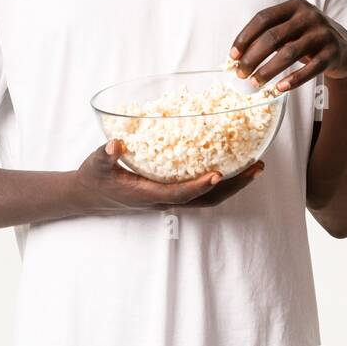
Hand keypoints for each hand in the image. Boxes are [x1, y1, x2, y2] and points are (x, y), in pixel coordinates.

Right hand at [73, 140, 264, 213]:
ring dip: (233, 184)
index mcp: (147, 195)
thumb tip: (115, 144)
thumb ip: (106, 154)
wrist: (90, 195)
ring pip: (208, 198)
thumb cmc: (95, 177)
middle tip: (256, 167)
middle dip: (232, 186)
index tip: (217, 174)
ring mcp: (170, 199)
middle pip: (205, 200)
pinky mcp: (172, 193)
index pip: (178, 194)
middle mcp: (163, 200)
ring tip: (255, 166)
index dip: (198, 186)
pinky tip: (232, 163)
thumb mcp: (96, 164)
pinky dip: (221, 181)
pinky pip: (202, 191)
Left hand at [229, 0, 346, 91]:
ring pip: (289, 53)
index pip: (263, 18)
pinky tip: (279, 89)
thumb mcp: (291, 31)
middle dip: (253, 57)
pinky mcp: (333, 52)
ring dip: (268, 70)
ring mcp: (323, 33)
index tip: (233, 56)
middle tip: (240, 73)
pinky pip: (310, 68)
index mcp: (294, 6)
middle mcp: (309, 15)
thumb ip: (269, 38)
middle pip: (273, 37)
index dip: (245, 37)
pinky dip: (293, 80)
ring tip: (255, 83)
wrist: (345, 51)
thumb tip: (238, 58)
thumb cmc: (308, 40)